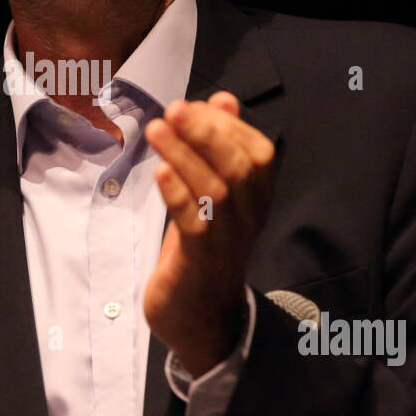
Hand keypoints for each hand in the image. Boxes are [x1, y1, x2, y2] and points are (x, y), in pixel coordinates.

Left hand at [143, 91, 275, 376]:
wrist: (199, 316)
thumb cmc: (204, 246)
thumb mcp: (212, 192)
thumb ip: (218, 147)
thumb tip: (223, 99)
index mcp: (257, 198)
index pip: (258, 151)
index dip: (225, 124)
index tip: (191, 106)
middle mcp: (250, 218)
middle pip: (241, 167)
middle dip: (206, 133)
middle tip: (173, 110)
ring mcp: (227, 241)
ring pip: (215, 191)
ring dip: (184, 156)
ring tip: (156, 130)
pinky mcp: (200, 262)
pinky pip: (195, 225)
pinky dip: (178, 195)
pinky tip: (160, 173)